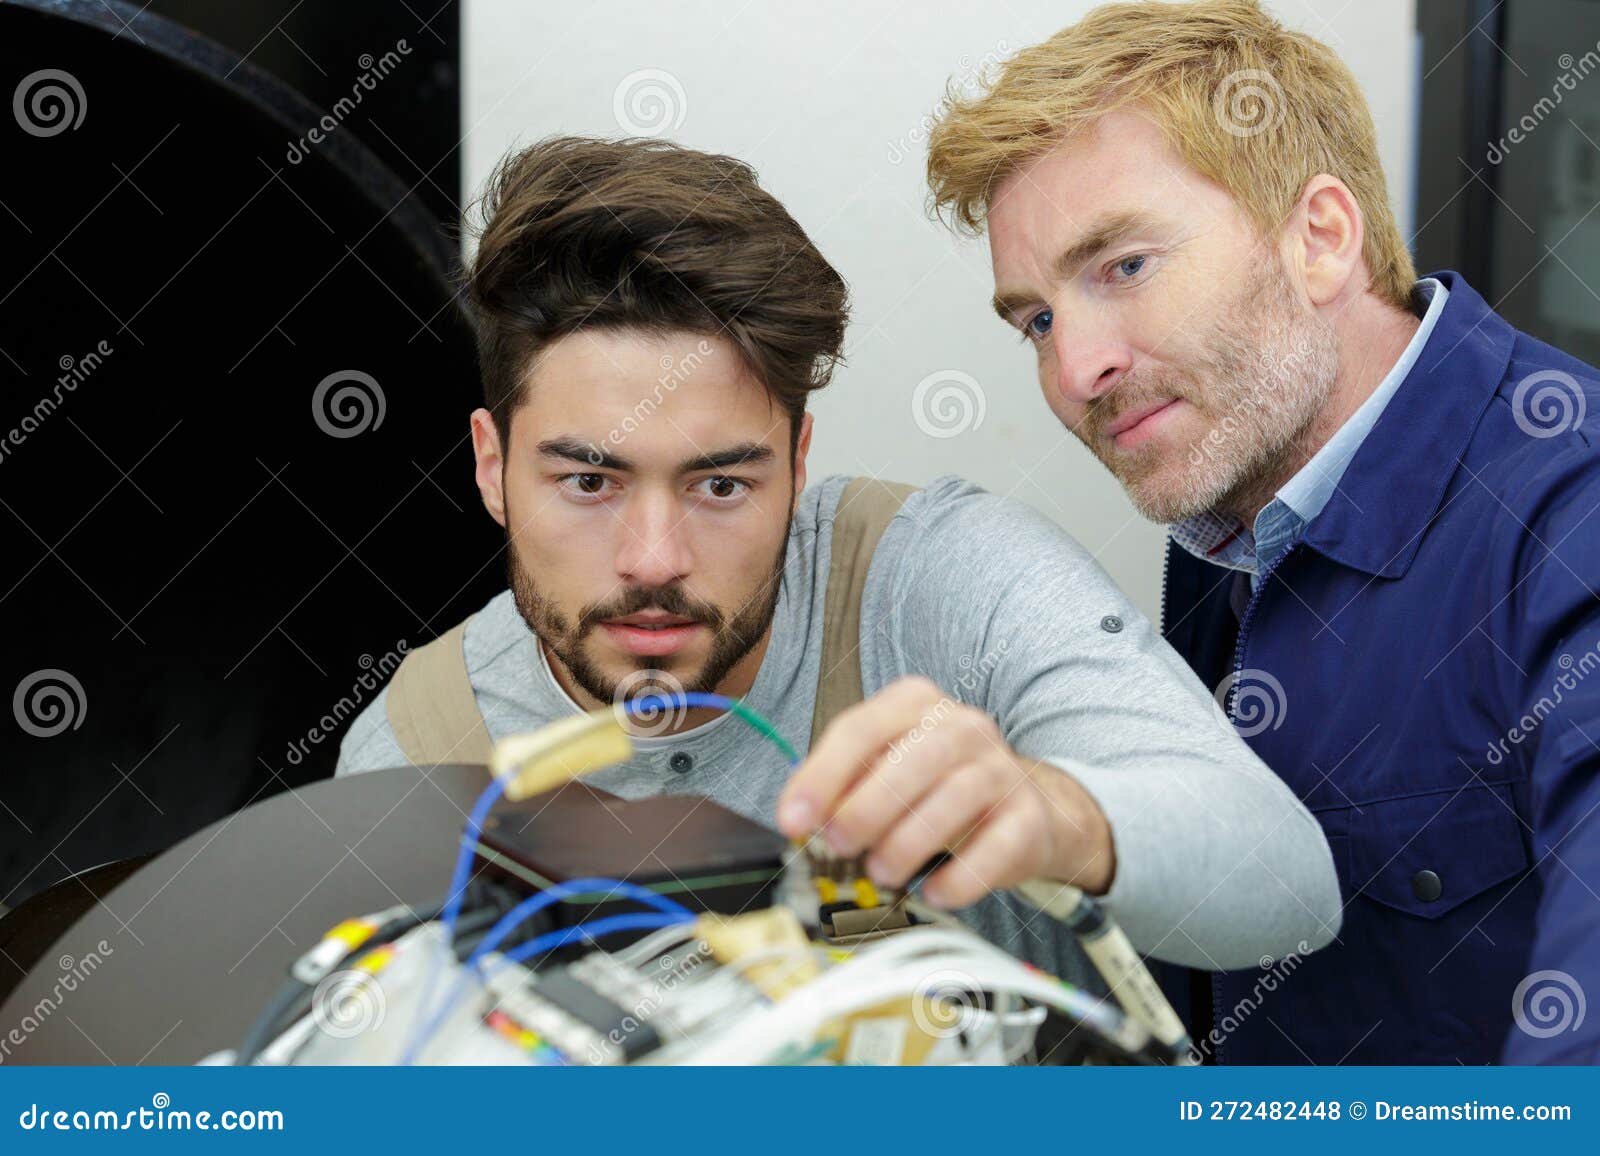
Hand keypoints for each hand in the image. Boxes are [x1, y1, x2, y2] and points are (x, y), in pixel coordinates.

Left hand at [775, 676, 1115, 907]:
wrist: (1026, 809)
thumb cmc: (935, 788)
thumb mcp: (884, 771)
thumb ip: (840, 787)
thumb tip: (798, 821)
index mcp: (915, 704)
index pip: (860, 729)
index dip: (821, 777)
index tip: (793, 820)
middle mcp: (964, 726)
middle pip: (912, 759)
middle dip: (865, 809)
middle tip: (837, 846)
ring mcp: (1001, 770)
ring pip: (954, 799)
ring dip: (907, 843)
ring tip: (880, 872)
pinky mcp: (1028, 817)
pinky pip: (995, 848)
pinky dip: (959, 877)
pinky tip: (933, 892)